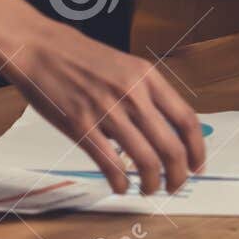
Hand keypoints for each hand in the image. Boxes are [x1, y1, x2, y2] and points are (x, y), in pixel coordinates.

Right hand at [0, 0, 206, 194]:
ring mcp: (106, 110)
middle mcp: (132, 94)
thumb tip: (170, 133)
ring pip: (145, 161)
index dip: (197, 150)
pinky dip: (121, 183)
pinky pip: (110, 164)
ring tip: (149, 190)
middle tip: (174, 187)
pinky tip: (121, 187)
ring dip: (152, 184)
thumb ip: (148, 96)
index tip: (197, 168)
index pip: (186, 120)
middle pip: (171, 147)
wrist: (41, 48)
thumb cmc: (84, 59)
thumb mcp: (127, 67)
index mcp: (148, 78)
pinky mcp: (81, 125)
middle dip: (178, 176)